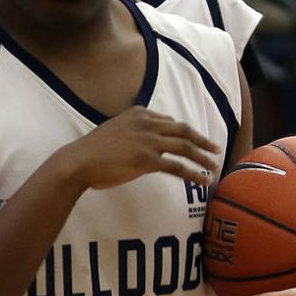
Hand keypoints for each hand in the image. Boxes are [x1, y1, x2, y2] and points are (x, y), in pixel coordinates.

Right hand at [63, 108, 218, 193]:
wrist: (78, 161)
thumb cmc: (93, 151)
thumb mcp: (115, 131)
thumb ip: (133, 132)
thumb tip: (145, 144)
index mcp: (139, 114)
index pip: (169, 122)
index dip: (185, 133)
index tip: (195, 140)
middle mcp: (146, 123)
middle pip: (183, 130)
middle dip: (202, 140)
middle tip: (216, 149)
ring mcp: (148, 140)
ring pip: (185, 147)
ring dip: (203, 157)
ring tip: (215, 167)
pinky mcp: (147, 159)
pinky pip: (177, 167)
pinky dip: (193, 174)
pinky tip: (203, 181)